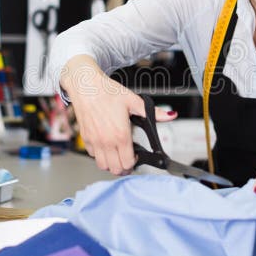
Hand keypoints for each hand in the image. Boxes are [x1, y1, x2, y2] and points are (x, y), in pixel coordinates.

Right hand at [61, 55, 176, 174]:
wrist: (86, 86)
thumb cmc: (107, 91)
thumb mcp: (134, 101)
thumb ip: (153, 113)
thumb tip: (170, 116)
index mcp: (121, 135)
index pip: (128, 162)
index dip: (135, 163)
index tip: (137, 156)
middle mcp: (106, 141)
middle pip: (116, 169)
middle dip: (125, 168)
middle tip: (129, 160)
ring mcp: (94, 141)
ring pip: (103, 166)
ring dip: (111, 164)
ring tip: (117, 156)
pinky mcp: (85, 138)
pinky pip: (92, 155)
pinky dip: (100, 155)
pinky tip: (106, 146)